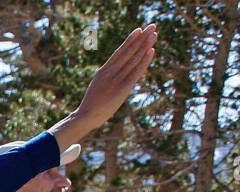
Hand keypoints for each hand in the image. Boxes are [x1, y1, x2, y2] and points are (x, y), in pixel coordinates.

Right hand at [50, 25, 156, 149]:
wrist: (85, 117)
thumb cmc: (91, 105)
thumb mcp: (98, 87)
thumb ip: (108, 79)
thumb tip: (115, 75)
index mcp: (103, 71)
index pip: (119, 52)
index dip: (130, 40)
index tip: (139, 30)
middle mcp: (110, 72)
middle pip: (128, 52)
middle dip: (141, 38)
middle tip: (151, 26)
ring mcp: (116, 80)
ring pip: (133, 59)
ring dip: (145, 45)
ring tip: (154, 34)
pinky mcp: (122, 89)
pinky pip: (136, 72)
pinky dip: (144, 61)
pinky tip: (151, 51)